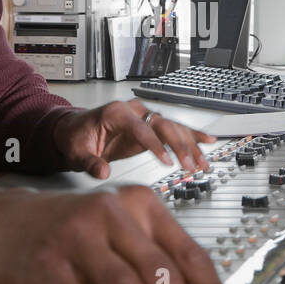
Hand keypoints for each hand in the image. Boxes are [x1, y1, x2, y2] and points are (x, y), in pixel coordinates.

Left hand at [54, 99, 216, 179]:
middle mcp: (135, 111)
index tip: (167, 161)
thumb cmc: (76, 137)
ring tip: (203, 163)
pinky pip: (175, 130)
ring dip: (191, 145)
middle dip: (180, 146)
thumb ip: (88, 162)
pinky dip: (192, 136)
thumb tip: (102, 172)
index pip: (141, 128)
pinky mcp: (151, 128)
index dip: (155, 145)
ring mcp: (145, 118)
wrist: (76, 130)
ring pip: (174, 128)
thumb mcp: (76, 152)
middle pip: (164, 125)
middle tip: (190, 165)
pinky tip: (208, 142)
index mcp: (117, 113)